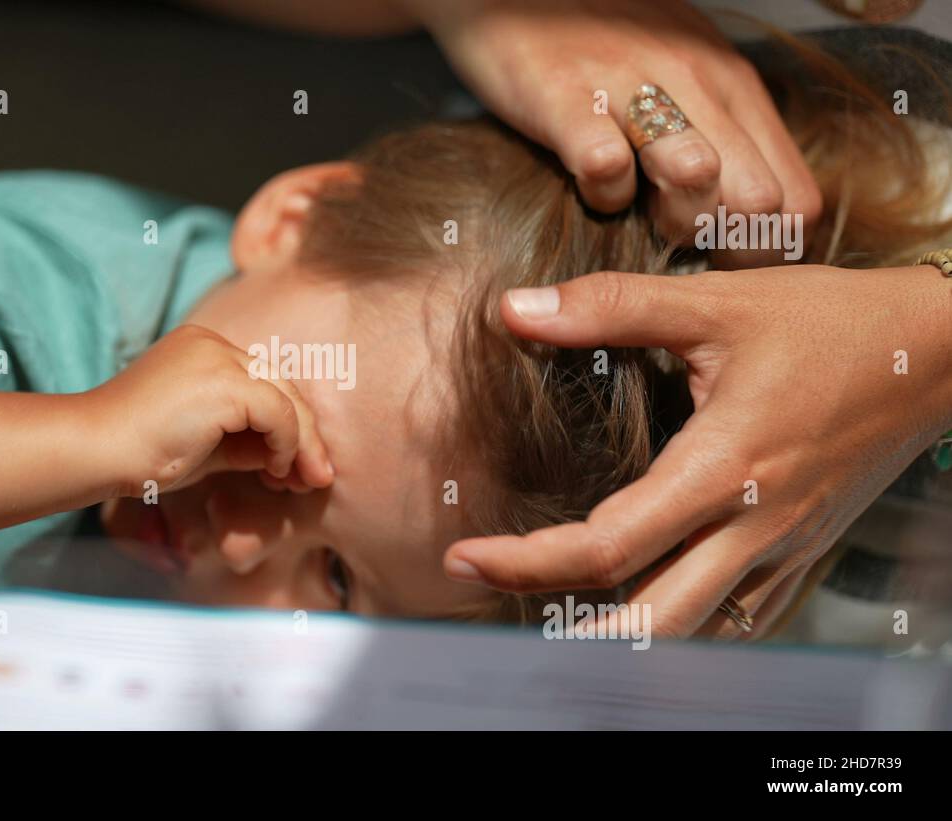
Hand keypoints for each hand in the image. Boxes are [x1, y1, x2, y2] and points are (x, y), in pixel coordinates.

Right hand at [93, 324, 334, 497]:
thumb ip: (244, 444)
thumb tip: (286, 458)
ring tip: (307, 482)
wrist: (95, 451)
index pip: (262, 384)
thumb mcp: (204, 446)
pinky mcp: (224, 381)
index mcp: (202, 351)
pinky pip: (277, 411)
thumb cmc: (137, 454)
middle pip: (280, 386)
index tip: (291, 470)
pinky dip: (287, 443)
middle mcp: (212, 345)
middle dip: (305, 436)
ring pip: (285, 397)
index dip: (286, 427)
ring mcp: (217, 357)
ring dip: (303, 444)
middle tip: (318, 479)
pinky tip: (275, 471)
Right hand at [402, 0, 821, 267]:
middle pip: (756, 203)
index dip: (758, 250)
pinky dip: (597, 193)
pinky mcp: (568, 97)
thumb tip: (742, 217)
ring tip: (635, 212)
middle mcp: (699, 83)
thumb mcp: (687, 74)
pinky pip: (604, 166)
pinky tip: (585, 184)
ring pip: (697, 176)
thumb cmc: (605, 39)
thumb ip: (720, 135)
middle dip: (716, 241)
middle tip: (671, 237)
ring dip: (665, 217)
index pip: (795, 201)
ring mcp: (635, 87)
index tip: (715, 253)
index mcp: (735, 88)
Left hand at [445, 266, 951, 638]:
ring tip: (556, 614)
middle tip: (496, 598)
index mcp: (724, 469)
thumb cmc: (828, 324)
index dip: (528, 562)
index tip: (468, 558)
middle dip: (567, 631)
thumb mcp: (716, 304)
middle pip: (653, 622)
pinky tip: (645, 609)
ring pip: (697, 631)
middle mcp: (753, 527)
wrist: (937, 351)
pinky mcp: (803, 552)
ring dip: (623, 636)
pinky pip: (739, 620)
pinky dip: (685, 626)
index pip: (608, 547)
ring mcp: (783, 549)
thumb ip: (612, 308)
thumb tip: (516, 310)